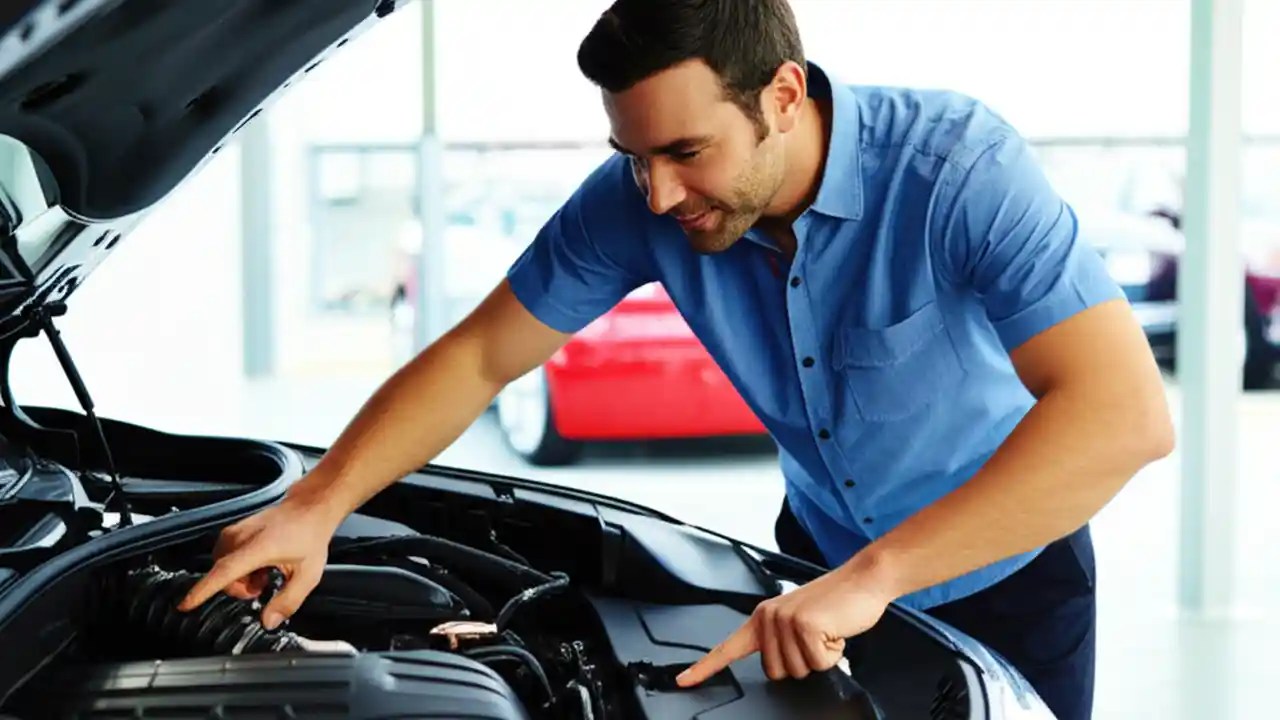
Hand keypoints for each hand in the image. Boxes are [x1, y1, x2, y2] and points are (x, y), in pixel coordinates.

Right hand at [176, 487, 344, 629]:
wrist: (310, 508)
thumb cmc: (309, 534)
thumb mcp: (307, 575)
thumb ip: (288, 602)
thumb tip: (269, 622)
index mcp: (258, 548)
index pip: (223, 572)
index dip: (203, 591)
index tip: (186, 604)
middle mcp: (240, 537)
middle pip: (223, 577)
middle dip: (241, 588)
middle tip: (265, 583)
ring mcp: (234, 532)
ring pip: (223, 568)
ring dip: (241, 578)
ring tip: (265, 571)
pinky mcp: (233, 531)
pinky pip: (226, 558)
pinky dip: (239, 567)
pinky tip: (260, 563)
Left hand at [675, 563, 894, 686]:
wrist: (863, 579)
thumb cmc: (836, 603)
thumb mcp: (798, 620)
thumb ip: (781, 640)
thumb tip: (778, 666)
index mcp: (762, 617)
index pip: (727, 648)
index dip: (704, 668)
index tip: (684, 681)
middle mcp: (768, 617)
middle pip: (776, 672)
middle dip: (802, 662)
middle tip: (817, 636)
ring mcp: (785, 621)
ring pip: (798, 671)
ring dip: (820, 657)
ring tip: (827, 630)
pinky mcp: (805, 626)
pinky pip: (819, 663)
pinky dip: (834, 653)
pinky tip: (835, 631)